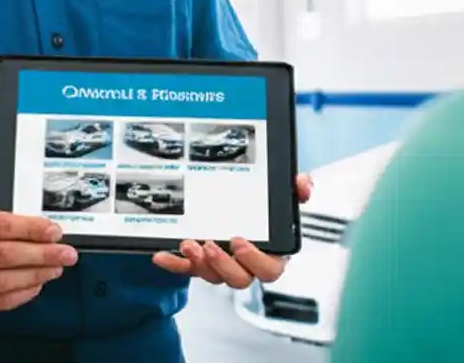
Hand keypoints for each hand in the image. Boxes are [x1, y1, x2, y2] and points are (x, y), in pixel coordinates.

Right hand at [0, 207, 78, 312]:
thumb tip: (40, 231)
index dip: (30, 229)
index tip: (54, 231)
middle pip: (4, 255)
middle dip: (41, 255)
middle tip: (66, 254)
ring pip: (3, 281)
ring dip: (36, 275)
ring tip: (55, 268)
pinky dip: (22, 294)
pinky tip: (37, 284)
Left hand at [152, 173, 313, 287]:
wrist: (239, 211)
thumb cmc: (267, 214)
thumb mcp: (283, 199)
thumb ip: (297, 191)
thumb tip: (303, 183)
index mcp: (271, 255)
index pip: (269, 269)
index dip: (255, 260)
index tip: (240, 241)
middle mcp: (246, 266)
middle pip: (238, 278)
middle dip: (222, 264)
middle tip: (210, 245)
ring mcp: (223, 266)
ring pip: (212, 276)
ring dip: (198, 263)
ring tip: (187, 244)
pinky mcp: (201, 264)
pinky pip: (188, 269)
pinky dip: (174, 264)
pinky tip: (160, 255)